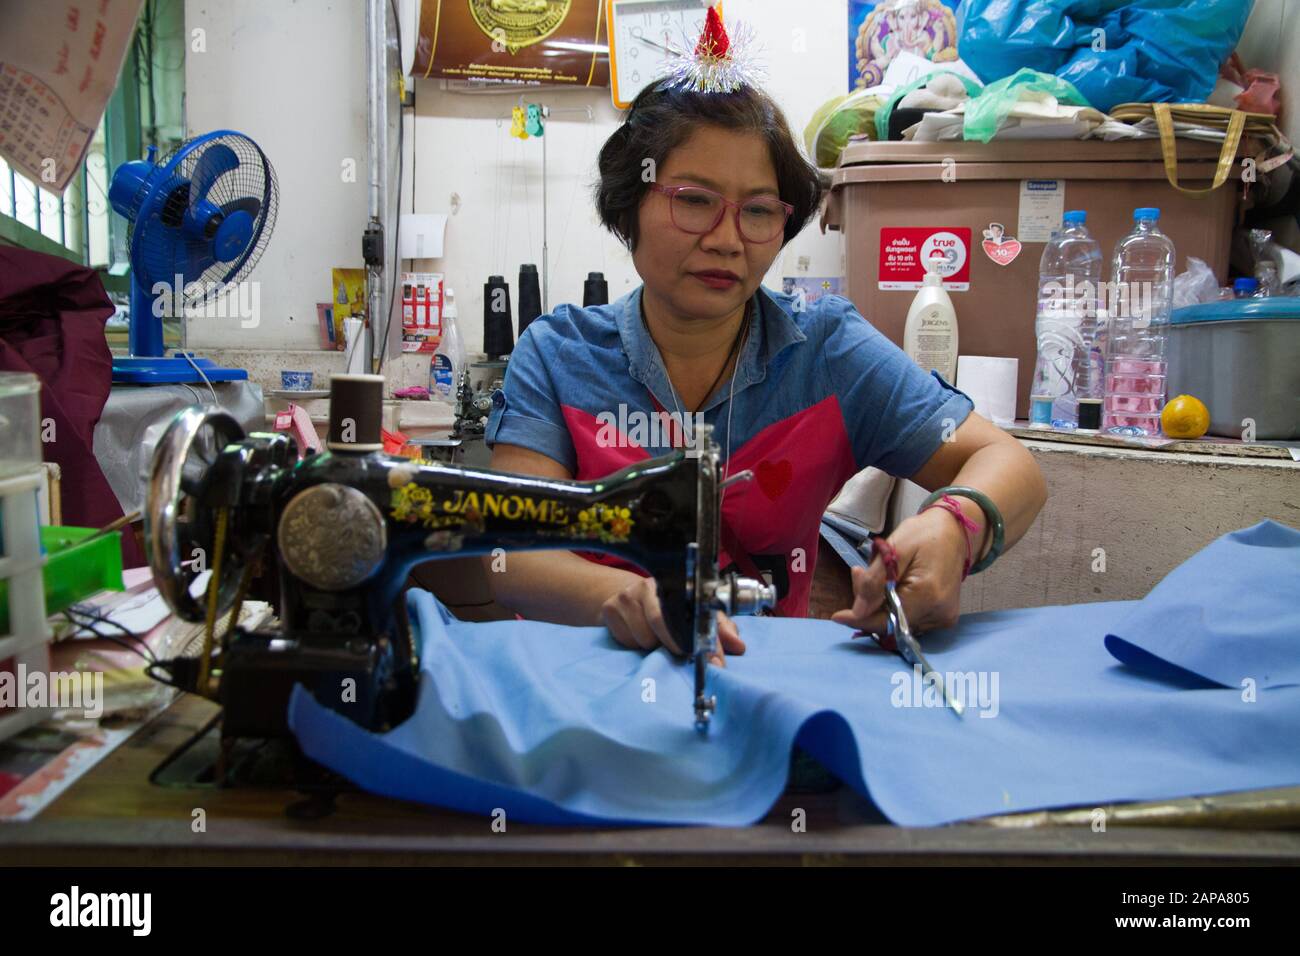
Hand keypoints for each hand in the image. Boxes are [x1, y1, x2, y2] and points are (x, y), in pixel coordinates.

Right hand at [601, 575, 745, 665]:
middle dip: (671, 644)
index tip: (694, 652)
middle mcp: (648, 585)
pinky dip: (634, 645)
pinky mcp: (609, 609)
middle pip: (661, 625)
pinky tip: (638, 634)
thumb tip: (738, 647)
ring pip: (644, 638)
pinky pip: (626, 640)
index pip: (686, 610)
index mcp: (675, 583)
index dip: (690, 636)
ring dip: (652, 646)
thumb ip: (720, 629)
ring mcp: (626, 596)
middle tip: (677, 651)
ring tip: (656, 639)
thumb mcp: (698, 613)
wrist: (628, 596)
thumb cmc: (669, 606)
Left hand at [830, 508, 967, 636]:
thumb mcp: (894, 549)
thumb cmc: (924, 534)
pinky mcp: (944, 617)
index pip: (885, 620)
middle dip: (868, 604)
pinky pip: (910, 618)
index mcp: (928, 595)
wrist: (955, 530)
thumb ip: (875, 581)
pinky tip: (892, 584)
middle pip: (889, 622)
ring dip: (881, 604)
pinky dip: (895, 605)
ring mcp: (943, 617)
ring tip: (878, 573)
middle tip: (859, 572)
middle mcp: (939, 613)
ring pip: (897, 621)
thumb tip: (858, 612)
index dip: (859, 619)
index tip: (836, 616)